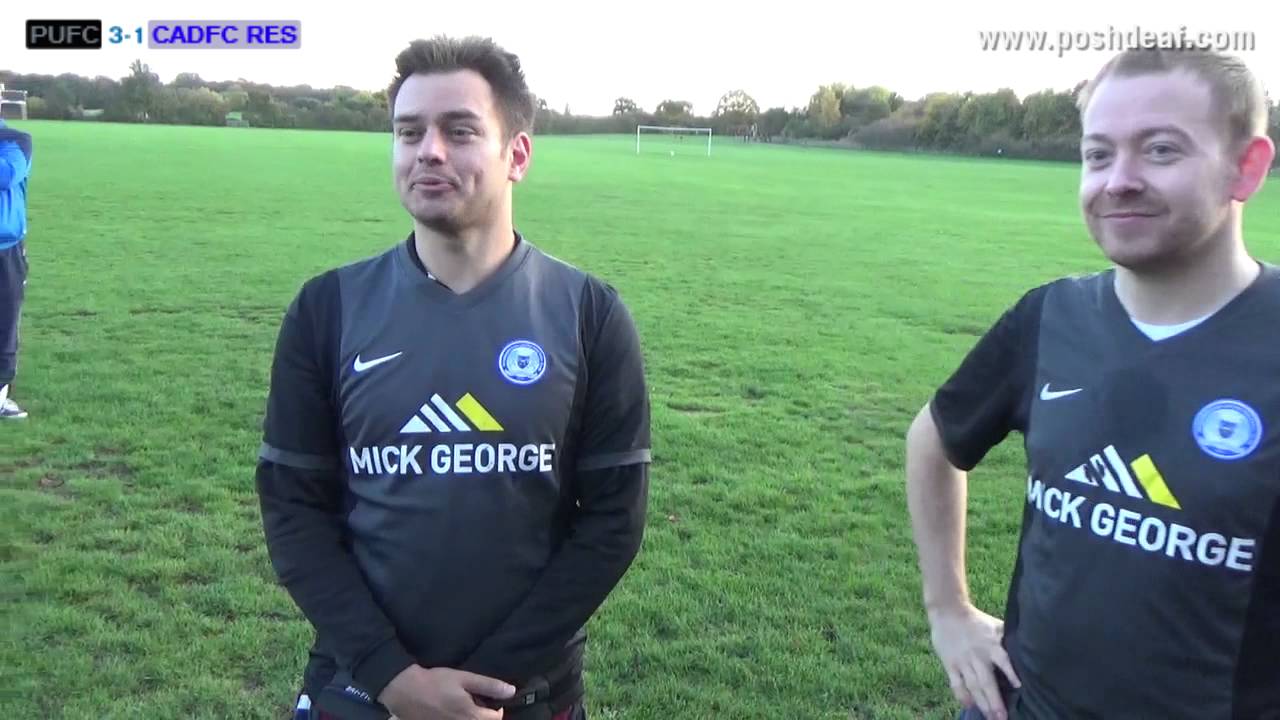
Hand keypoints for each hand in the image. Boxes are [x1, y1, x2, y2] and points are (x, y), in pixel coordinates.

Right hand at [378, 665, 515, 719]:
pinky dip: (460, 719)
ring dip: (473, 718)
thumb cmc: (435, 682)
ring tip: (465, 707)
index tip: (490, 699)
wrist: (405, 691)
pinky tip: (453, 712)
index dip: (497, 708)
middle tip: (478, 703)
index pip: (496, 719)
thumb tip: (511, 691)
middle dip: (485, 716)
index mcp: (472, 716)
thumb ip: (489, 686)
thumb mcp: (464, 678)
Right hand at [927, 604, 1020, 719]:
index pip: (1003, 661)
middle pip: (986, 682)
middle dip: (995, 701)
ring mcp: (963, 661)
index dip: (1011, 673)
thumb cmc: (976, 620)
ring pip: (972, 686)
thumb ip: (1008, 638)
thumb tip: (1028, 643)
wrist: (947, 611)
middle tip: (1002, 717)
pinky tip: (969, 705)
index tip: (1019, 687)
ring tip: (989, 717)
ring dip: (981, 703)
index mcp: (992, 645)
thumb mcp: (995, 625)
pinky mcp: (950, 664)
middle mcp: (978, 656)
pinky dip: (962, 696)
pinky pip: (956, 684)